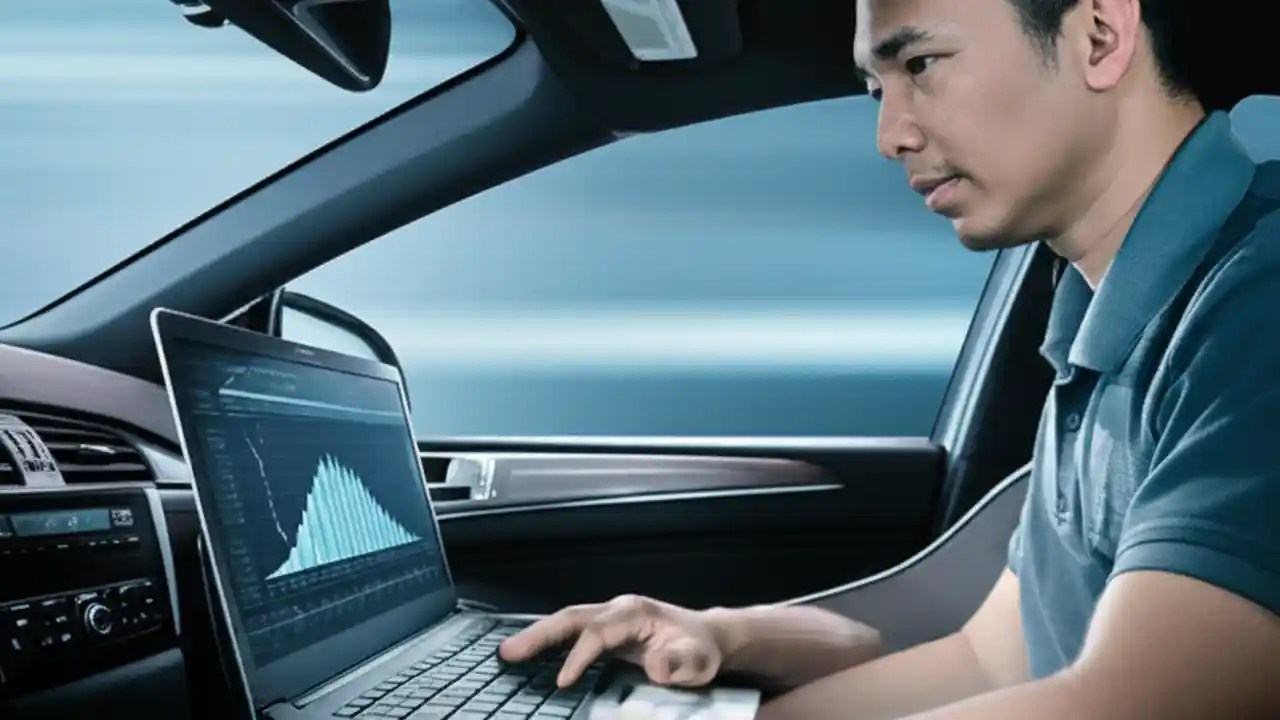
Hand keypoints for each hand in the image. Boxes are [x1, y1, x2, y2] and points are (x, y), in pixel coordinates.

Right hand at [498, 594, 727, 688]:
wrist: (706, 638)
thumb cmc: (700, 650)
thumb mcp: (698, 660)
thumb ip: (679, 663)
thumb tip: (656, 667)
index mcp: (634, 613)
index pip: (597, 633)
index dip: (579, 656)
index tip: (562, 681)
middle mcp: (617, 609)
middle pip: (570, 617)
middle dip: (539, 634)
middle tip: (507, 652)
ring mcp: (609, 617)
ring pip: (566, 621)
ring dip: (537, 636)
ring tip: (506, 652)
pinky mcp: (605, 629)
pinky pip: (571, 631)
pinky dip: (548, 641)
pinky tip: (529, 655)